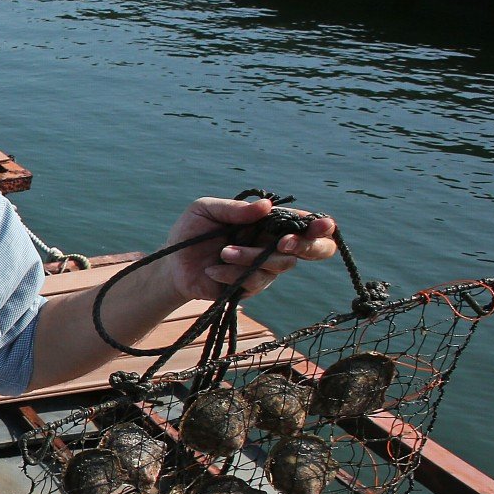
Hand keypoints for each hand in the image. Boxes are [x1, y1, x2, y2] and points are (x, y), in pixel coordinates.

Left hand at [158, 197, 336, 300]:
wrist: (172, 264)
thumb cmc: (192, 231)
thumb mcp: (206, 211)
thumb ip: (235, 209)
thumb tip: (266, 206)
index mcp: (268, 222)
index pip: (305, 224)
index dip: (320, 227)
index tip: (321, 226)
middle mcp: (273, 245)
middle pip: (312, 249)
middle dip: (306, 246)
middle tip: (282, 243)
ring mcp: (265, 268)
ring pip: (280, 265)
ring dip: (251, 258)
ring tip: (223, 252)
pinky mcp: (251, 287)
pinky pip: (256, 282)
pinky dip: (234, 274)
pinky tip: (214, 269)